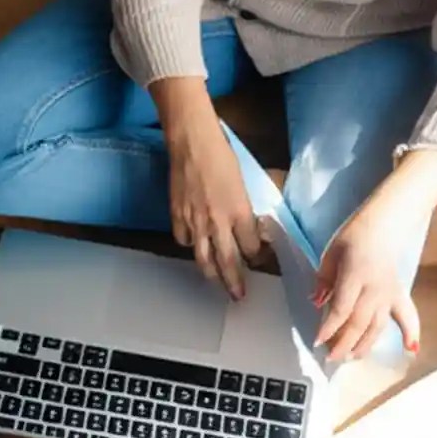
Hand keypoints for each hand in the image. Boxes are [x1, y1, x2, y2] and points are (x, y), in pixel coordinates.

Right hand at [151, 78, 259, 298]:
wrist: (191, 142)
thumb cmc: (221, 155)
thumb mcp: (243, 182)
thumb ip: (245, 208)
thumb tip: (250, 225)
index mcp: (240, 212)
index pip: (251, 247)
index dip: (256, 256)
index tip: (259, 260)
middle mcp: (218, 222)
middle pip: (228, 262)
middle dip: (235, 282)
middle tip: (239, 296)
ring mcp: (195, 221)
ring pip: (203, 258)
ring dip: (211, 274)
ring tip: (216, 282)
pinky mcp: (177, 215)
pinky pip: (183, 240)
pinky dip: (190, 246)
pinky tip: (194, 246)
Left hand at [313, 208, 419, 360]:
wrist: (383, 227)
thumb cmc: (353, 238)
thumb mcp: (330, 255)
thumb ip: (324, 281)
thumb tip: (317, 303)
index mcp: (355, 275)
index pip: (341, 309)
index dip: (329, 328)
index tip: (318, 341)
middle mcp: (375, 288)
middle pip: (359, 322)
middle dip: (344, 343)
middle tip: (332, 357)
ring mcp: (390, 293)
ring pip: (378, 325)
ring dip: (366, 344)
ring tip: (352, 357)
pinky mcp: (400, 294)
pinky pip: (408, 316)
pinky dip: (412, 332)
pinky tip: (412, 349)